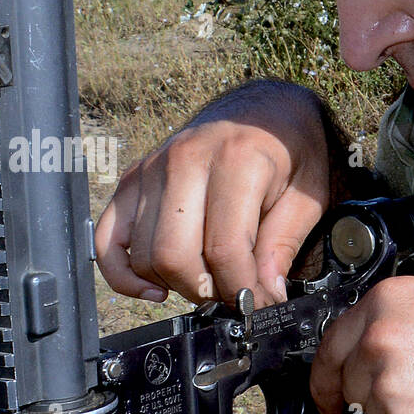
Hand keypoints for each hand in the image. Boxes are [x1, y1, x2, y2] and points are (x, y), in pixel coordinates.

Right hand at [94, 82, 332, 308]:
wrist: (266, 109)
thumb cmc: (291, 150)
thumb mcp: (307, 195)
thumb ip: (284, 244)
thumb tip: (266, 293)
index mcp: (236, 161)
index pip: (224, 250)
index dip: (242, 290)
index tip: (259, 304)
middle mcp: (184, 161)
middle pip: (174, 256)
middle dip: (207, 291)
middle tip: (234, 295)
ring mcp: (151, 170)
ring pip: (144, 254)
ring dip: (176, 285)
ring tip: (209, 281)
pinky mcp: (131, 181)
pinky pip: (107, 240)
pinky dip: (124, 274)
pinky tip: (156, 288)